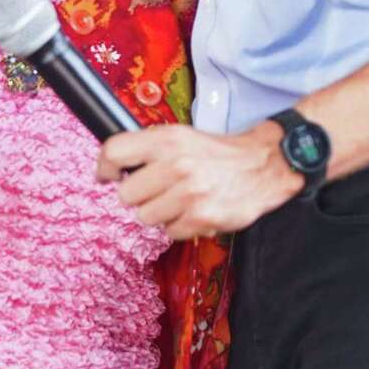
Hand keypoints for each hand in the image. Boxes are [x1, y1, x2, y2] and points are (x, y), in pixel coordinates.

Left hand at [97, 123, 301, 239]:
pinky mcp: (201, 217)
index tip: (108, 176)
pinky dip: (180, 225)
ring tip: (180, 200)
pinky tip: (194, 210)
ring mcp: (189, 193)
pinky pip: (169, 232)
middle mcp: (176, 164)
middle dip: (140, 195)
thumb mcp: (181, 137)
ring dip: (160, 212)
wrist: (264, 165)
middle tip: (160, 189)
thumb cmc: (218, 153)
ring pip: (145, 217)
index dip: (105, 168)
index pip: (114, 152)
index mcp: (167, 140)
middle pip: (126, 194)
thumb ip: (148, 148)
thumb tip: (110, 167)